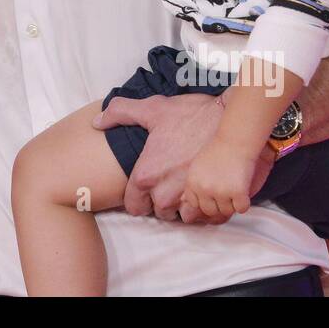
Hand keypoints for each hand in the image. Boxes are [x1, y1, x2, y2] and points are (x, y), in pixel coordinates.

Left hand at [93, 94, 277, 223]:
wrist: (230, 121)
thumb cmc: (191, 115)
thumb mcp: (152, 109)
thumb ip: (120, 113)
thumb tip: (97, 121)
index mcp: (146, 176)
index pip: (134, 206)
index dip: (140, 197)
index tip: (149, 186)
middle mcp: (165, 194)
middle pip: (158, 212)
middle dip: (163, 201)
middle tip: (171, 181)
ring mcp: (189, 201)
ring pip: (181, 216)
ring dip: (184, 206)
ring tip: (189, 186)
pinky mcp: (213, 204)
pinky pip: (204, 218)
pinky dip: (206, 209)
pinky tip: (206, 191)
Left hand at [180, 139, 255, 222]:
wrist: (236, 141)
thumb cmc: (218, 151)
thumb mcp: (197, 167)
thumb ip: (193, 185)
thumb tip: (185, 205)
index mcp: (192, 182)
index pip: (195, 204)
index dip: (205, 199)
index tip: (212, 191)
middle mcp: (204, 189)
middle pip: (211, 211)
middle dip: (219, 203)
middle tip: (226, 189)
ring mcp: (221, 192)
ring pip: (227, 211)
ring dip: (232, 203)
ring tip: (234, 185)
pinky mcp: (238, 193)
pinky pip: (242, 208)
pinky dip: (244, 202)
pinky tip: (243, 188)